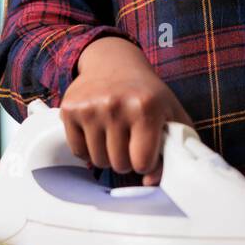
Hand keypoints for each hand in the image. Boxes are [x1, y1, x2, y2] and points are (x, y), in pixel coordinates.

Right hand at [60, 36, 194, 185]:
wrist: (114, 62)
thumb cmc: (146, 94)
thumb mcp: (172, 114)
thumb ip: (174, 150)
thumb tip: (150, 182)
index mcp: (145, 107)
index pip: (142, 162)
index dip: (146, 162)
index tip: (147, 150)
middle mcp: (115, 105)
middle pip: (119, 164)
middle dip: (126, 159)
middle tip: (130, 140)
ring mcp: (89, 107)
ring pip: (97, 161)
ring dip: (107, 155)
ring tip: (114, 134)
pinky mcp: (69, 109)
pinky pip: (77, 151)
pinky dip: (88, 148)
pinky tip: (97, 130)